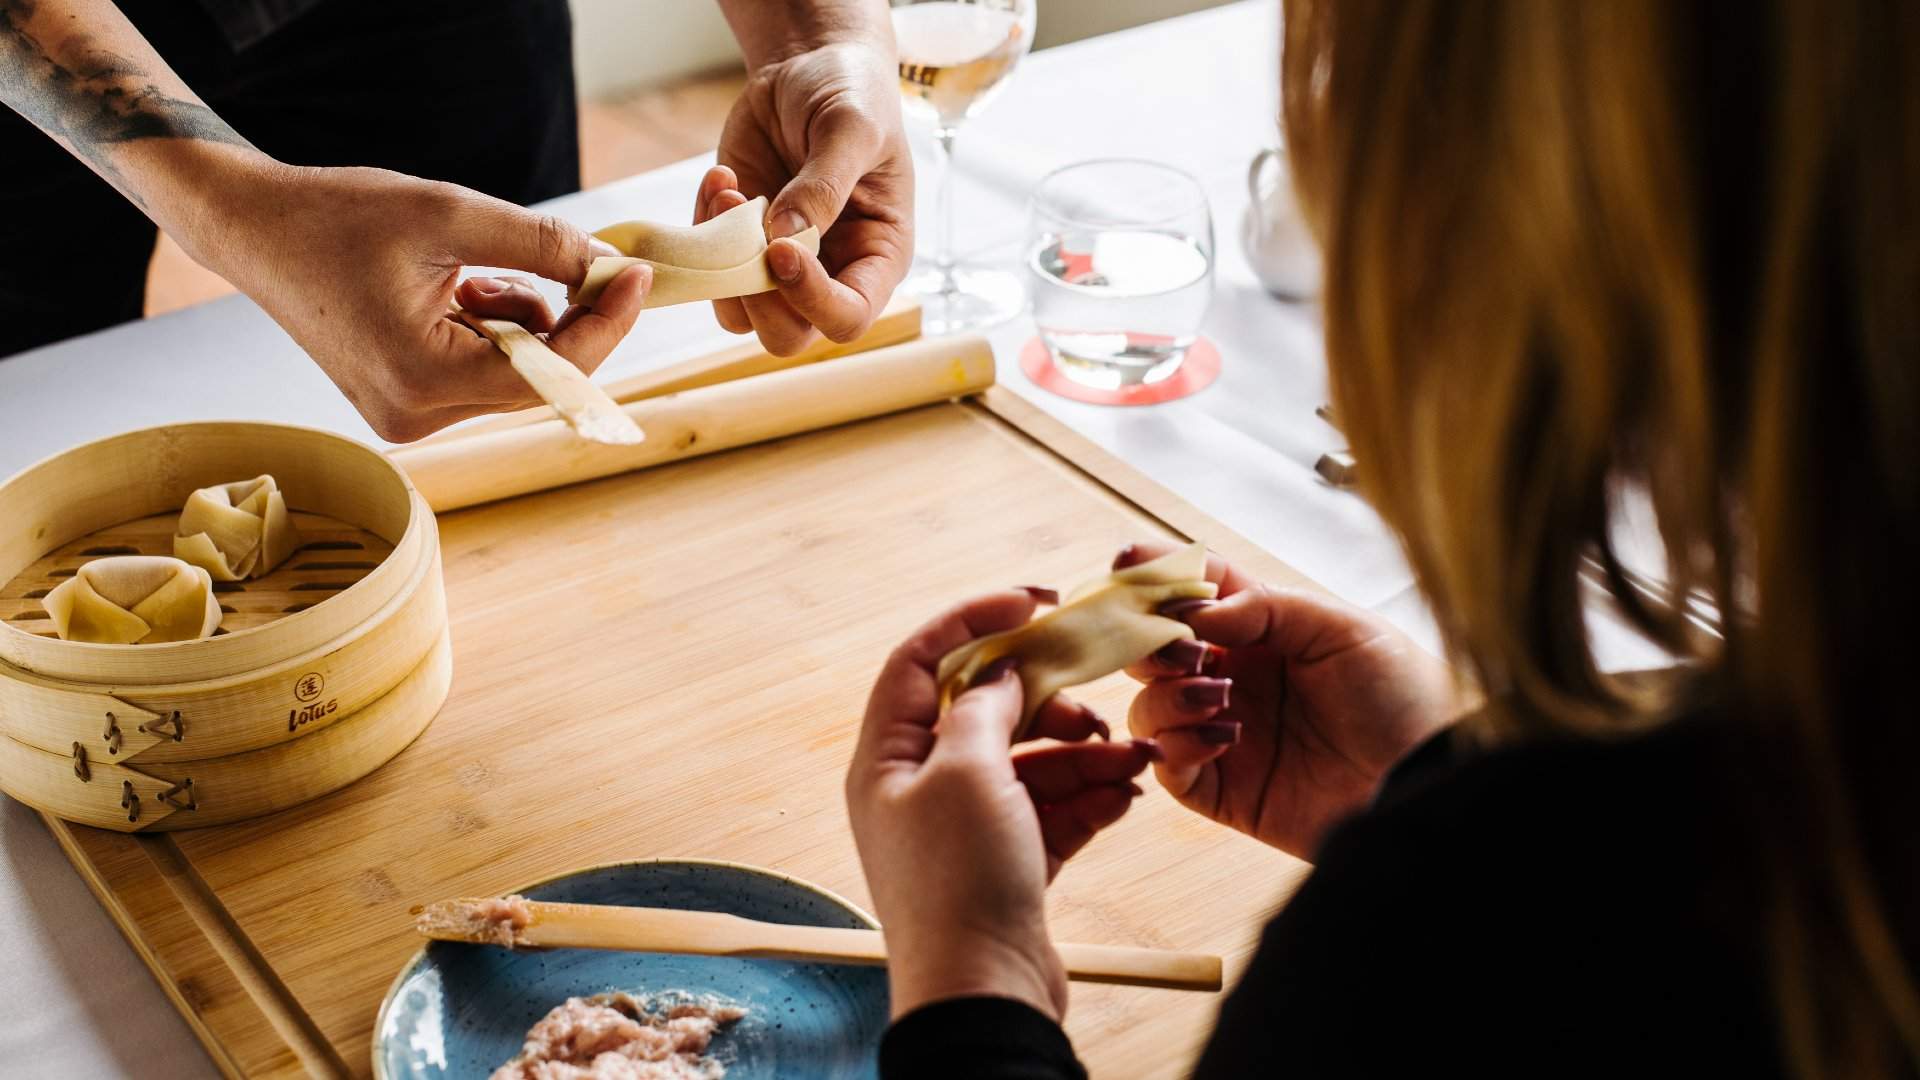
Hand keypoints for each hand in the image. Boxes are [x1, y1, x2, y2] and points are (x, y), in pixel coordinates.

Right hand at [197, 158, 651, 441]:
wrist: (255, 228)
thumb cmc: (337, 215)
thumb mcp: (449, 215)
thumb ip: (538, 244)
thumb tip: (607, 263)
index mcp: (421, 379)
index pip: (550, 372)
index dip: (604, 324)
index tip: (634, 274)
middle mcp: (416, 416)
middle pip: (536, 380)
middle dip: (568, 320)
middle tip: (584, 260)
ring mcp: (408, 416)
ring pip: (512, 372)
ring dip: (522, 319)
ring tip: (473, 270)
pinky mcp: (405, 402)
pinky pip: (482, 369)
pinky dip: (493, 327)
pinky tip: (458, 288)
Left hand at [707, 40, 912, 353]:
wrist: (809, 66)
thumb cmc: (850, 93)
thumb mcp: (851, 127)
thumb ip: (824, 184)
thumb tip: (785, 237)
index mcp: (877, 257)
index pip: (848, 318)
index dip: (812, 300)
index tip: (780, 249)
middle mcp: (830, 273)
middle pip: (788, 335)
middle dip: (756, 297)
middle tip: (744, 229)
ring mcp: (779, 262)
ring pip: (739, 316)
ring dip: (718, 264)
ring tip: (728, 191)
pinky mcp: (736, 241)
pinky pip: (706, 269)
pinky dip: (699, 230)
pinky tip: (720, 179)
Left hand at [848, 589, 1159, 1020]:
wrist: (983, 994)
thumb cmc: (957, 882)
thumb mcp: (967, 772)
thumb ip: (984, 708)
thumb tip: (999, 670)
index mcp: (885, 758)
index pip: (918, 661)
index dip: (972, 621)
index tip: (1032, 601)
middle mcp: (919, 788)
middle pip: (985, 712)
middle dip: (1048, 703)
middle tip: (1093, 704)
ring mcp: (965, 828)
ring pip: (1029, 763)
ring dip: (1084, 755)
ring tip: (1132, 759)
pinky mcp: (1008, 864)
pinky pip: (1052, 810)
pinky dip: (1089, 798)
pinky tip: (1125, 794)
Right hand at [1122, 542, 1457, 859]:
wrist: (1428, 779)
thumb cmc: (1404, 697)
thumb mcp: (1343, 629)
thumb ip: (1266, 608)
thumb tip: (1195, 610)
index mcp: (1263, 632)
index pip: (1196, 593)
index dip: (1158, 574)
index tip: (1126, 561)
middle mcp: (1235, 679)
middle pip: (1156, 651)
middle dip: (1149, 641)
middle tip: (1176, 644)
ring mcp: (1223, 733)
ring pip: (1150, 707)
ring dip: (1167, 694)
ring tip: (1216, 695)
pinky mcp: (1223, 789)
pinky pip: (1169, 765)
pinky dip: (1178, 745)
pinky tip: (1222, 736)